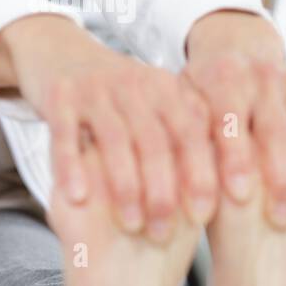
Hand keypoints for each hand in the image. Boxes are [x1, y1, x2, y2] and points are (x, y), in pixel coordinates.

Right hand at [0, 14, 218, 240]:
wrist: (61, 52)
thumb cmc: (117, 96)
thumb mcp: (156, 104)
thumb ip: (187, 135)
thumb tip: (226, 187)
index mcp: (166, 89)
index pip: (192, 133)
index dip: (200, 174)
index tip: (204, 217)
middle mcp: (135, 84)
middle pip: (156, 140)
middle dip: (164, 190)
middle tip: (165, 233)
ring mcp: (95, 89)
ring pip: (115, 140)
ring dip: (125, 186)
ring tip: (131, 225)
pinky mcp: (59, 95)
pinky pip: (66, 134)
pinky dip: (72, 166)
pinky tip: (78, 198)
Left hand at [183, 11, 285, 227]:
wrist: (232, 63)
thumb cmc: (195, 114)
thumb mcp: (181, 120)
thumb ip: (183, 145)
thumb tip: (173, 184)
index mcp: (221, 78)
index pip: (228, 119)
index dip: (234, 157)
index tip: (239, 196)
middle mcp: (260, 75)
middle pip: (275, 128)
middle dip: (279, 174)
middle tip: (278, 219)